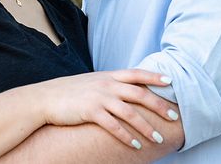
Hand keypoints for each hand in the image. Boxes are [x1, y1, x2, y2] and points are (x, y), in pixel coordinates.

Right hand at [36, 69, 177, 149]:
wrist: (46, 98)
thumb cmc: (72, 92)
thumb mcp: (93, 82)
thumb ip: (111, 83)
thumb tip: (128, 88)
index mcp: (109, 76)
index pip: (137, 73)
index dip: (154, 77)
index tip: (170, 81)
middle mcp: (107, 85)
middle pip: (140, 94)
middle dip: (159, 105)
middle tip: (174, 116)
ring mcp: (99, 98)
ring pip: (130, 113)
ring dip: (146, 127)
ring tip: (158, 138)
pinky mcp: (91, 112)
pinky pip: (113, 126)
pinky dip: (127, 136)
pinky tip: (136, 145)